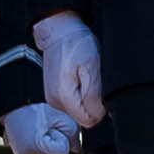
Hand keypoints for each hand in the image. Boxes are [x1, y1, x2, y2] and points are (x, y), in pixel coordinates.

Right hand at [2, 101, 78, 153]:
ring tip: (43, 137)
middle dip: (58, 150)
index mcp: (37, 148)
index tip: (52, 130)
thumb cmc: (38, 110)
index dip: (62, 143)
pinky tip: (39, 142)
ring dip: (53, 153)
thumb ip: (74, 134)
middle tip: (48, 133)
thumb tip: (77, 149)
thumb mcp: (60, 117)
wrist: (15, 109)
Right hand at [33, 12, 106, 128]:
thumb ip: (95, 95)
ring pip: (79, 109)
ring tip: (85, 76)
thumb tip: (100, 114)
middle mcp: (55, 101)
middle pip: (84, 116)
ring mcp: (53, 97)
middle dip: (94, 102)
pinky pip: (73, 102)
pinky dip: (80, 92)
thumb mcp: (92, 67)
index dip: (101, 109)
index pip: (89, 120)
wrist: (60, 32)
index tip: (101, 89)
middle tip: (93, 79)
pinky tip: (80, 77)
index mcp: (63, 96)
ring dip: (87, 96)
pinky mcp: (54, 93)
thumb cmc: (76, 44)